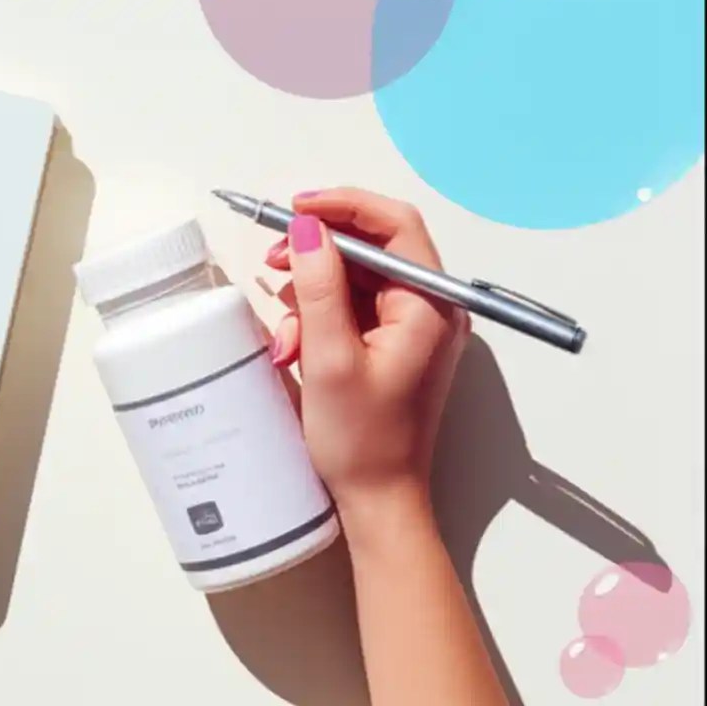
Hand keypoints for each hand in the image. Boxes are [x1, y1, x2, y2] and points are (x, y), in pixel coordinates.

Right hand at [264, 188, 469, 536]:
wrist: (379, 499)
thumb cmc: (362, 439)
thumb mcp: (329, 358)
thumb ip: (319, 287)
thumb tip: (308, 229)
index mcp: (429, 307)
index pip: (395, 226)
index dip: (345, 207)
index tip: (296, 208)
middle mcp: (431, 309)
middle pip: (374, 249)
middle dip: (320, 252)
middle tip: (276, 260)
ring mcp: (414, 328)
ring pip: (358, 279)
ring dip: (313, 292)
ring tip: (287, 332)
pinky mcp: (395, 345)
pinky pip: (355, 308)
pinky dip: (321, 316)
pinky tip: (297, 344)